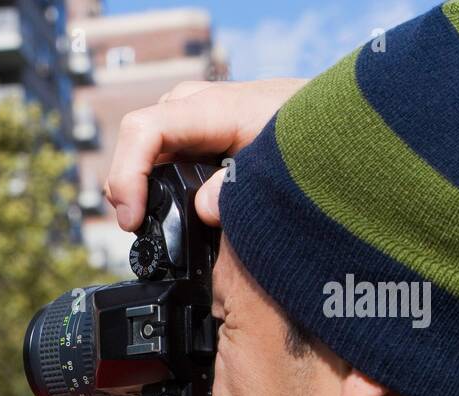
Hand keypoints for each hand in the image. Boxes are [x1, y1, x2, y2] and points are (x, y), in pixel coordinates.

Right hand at [103, 77, 308, 230]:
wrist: (331, 116)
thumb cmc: (310, 134)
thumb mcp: (281, 165)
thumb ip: (242, 186)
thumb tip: (203, 209)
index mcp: (212, 109)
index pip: (144, 131)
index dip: (127, 176)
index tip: (133, 219)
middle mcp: (193, 104)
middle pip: (135, 141)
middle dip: (127, 188)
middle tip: (137, 229)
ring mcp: (191, 114)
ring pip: (143, 148)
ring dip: (139, 186)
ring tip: (148, 223)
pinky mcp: (195, 128)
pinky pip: (160, 152)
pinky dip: (154, 182)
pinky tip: (167, 209)